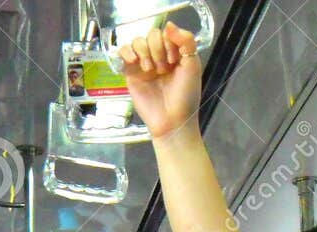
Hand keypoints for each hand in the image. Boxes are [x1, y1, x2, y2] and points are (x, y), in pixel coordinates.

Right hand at [118, 22, 202, 142]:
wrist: (172, 120)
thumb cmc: (185, 95)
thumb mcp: (192, 65)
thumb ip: (186, 41)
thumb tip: (169, 25)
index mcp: (174, 53)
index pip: (167, 33)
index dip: (169, 42)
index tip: (174, 60)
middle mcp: (159, 56)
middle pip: (152, 35)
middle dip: (158, 49)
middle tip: (164, 69)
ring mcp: (143, 64)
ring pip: (138, 41)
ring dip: (145, 52)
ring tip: (151, 70)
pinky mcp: (130, 73)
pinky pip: (123, 52)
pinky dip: (127, 51)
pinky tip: (134, 61)